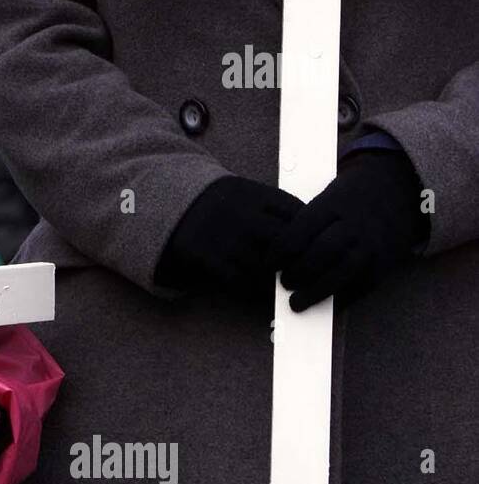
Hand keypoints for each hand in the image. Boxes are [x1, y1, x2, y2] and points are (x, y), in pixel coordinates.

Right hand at [153, 175, 304, 303]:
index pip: (298, 214)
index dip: (311, 234)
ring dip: (276, 281)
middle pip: (287, 243)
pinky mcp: (208, 257)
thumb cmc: (217, 204)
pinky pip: (240, 281)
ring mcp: (226, 237)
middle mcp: (243, 215)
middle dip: (298, 261)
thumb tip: (312, 232)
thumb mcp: (246, 193)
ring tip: (283, 288)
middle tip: (303, 274)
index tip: (315, 246)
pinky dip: (252, 291)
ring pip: (266, 267)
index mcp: (255, 195)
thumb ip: (275, 207)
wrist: (167, 204)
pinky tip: (256, 291)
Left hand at [270, 150, 428, 312]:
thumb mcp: (324, 197)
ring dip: (317, 291)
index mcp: (332, 205)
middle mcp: (354, 224)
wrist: (397, 190)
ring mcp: (372, 244)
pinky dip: (340, 299)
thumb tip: (273, 254)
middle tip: (283, 283)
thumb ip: (303, 222)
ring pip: (344, 270)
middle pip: (323, 251)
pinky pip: (361, 285)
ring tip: (296, 303)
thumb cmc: (348, 199)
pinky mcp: (384, 262)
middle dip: (299, 271)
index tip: (267, 265)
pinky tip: (323, 305)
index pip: (301, 231)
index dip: (280, 252)